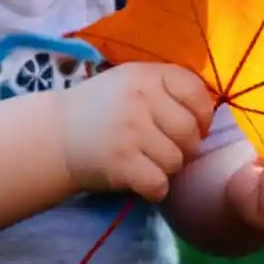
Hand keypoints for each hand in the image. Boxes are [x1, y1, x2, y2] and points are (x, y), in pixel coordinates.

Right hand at [58, 63, 213, 202]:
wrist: (53, 135)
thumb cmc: (101, 109)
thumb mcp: (131, 82)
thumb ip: (167, 88)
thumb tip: (210, 112)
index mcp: (146, 75)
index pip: (197, 94)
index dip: (202, 116)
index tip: (191, 126)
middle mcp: (139, 99)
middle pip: (190, 132)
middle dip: (185, 147)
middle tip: (166, 149)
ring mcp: (129, 131)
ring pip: (176, 161)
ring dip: (167, 169)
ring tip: (147, 161)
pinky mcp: (121, 163)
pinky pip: (159, 184)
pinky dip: (154, 188)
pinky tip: (140, 179)